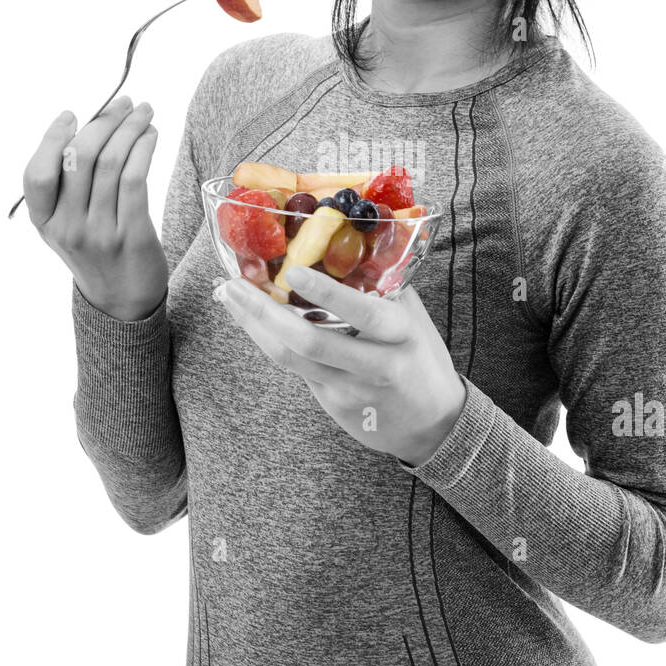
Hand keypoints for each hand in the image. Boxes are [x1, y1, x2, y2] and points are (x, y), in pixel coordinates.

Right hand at [22, 95, 167, 320]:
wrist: (122, 300)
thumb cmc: (97, 249)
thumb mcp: (67, 223)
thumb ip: (68, 184)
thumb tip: (91, 125)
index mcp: (43, 221)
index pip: (36, 173)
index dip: (52, 138)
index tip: (74, 114)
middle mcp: (66, 227)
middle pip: (79, 158)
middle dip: (104, 122)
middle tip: (124, 103)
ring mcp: (98, 232)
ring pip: (110, 163)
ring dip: (130, 129)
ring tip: (143, 112)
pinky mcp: (131, 234)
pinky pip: (134, 179)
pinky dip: (143, 149)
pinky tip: (151, 136)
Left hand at [213, 265, 467, 464]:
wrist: (434, 424)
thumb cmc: (421, 358)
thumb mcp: (414, 318)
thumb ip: (385, 286)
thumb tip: (351, 240)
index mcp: (400, 335)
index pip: (363, 312)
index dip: (327, 293)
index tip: (295, 272)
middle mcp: (374, 364)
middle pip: (309, 342)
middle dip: (264, 312)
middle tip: (233, 285)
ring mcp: (350, 388)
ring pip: (292, 359)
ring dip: (255, 326)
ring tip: (231, 297)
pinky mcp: (333, 404)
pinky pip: (296, 369)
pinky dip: (270, 342)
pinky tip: (253, 322)